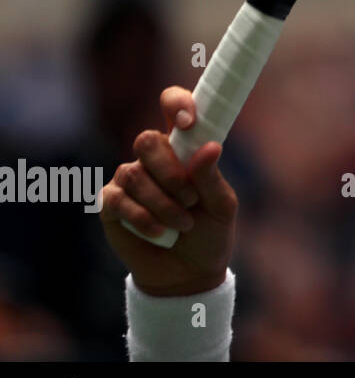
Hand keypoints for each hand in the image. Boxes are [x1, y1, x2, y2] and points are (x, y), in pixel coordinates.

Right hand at [99, 86, 237, 295]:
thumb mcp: (222, 206)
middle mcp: (153, 159)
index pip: (172, 107)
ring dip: (162, 202)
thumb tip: (210, 147)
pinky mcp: (110, 205)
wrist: (189, 274)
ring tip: (183, 223)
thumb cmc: (210, 232)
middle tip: (191, 198)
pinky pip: (118, 200)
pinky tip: (161, 233)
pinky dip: (144, 218)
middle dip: (171, 172)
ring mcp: (129, 180)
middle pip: (146, 141)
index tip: (188, 121)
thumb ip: (212, 178)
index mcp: (184, 148)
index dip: (176, 103)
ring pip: (134, 173)